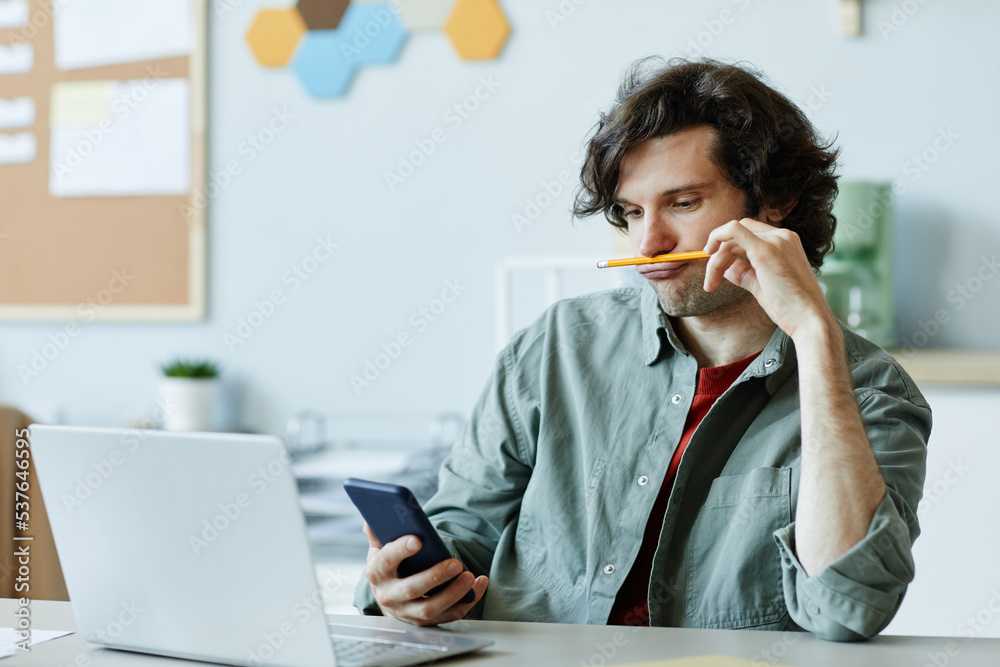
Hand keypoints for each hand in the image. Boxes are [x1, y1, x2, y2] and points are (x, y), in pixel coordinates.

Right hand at [362, 522, 489, 626]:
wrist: (389, 597)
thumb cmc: (388, 567)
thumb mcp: (379, 550)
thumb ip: (377, 534)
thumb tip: (372, 518)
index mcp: (377, 573)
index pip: (386, 561)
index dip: (400, 550)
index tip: (418, 539)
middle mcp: (389, 596)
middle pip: (412, 589)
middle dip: (435, 576)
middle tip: (455, 563)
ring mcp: (407, 612)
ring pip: (430, 608)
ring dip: (453, 593)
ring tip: (470, 576)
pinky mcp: (425, 622)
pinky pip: (449, 615)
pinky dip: (467, 601)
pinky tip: (479, 584)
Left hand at [702, 218, 835, 339]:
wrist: (810, 320)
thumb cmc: (790, 307)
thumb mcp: (762, 285)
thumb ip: (744, 273)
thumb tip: (725, 268)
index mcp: (785, 242)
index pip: (748, 235)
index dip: (729, 249)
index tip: (718, 269)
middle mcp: (782, 236)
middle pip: (737, 235)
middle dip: (719, 255)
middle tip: (711, 281)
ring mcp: (775, 240)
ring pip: (732, 236)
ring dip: (716, 260)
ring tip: (711, 284)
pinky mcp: (765, 250)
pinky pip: (733, 231)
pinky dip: (717, 236)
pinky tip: (709, 255)